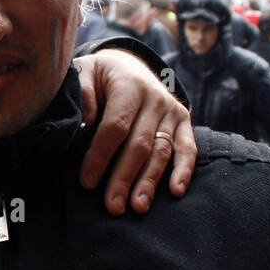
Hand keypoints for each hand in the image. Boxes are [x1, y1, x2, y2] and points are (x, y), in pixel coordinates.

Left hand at [73, 50, 195, 214]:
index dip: (101, 155)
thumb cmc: (99, 76)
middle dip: (124, 177)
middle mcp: (154, 98)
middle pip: (139, 144)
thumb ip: (82, 93)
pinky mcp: (183, 120)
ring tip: (138, 206)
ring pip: (162, 150)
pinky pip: (187, 147)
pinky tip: (176, 191)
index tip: (87, 182)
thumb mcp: (83, 73)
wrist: (128, 62)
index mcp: (128, 85)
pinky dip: (184, 170)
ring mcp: (171, 110)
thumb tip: (84, 123)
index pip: (115, 125)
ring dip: (150, 181)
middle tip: (113, 206)